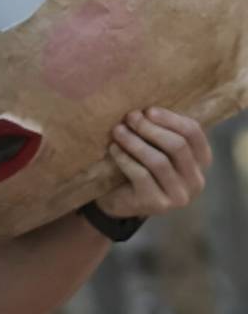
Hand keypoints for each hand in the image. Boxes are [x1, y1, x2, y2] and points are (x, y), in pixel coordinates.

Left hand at [94, 107, 212, 218]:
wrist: (119, 202)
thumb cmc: (139, 168)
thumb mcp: (154, 148)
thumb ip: (160, 132)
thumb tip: (144, 109)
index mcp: (201, 162)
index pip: (194, 133)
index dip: (171, 119)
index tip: (148, 110)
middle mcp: (196, 181)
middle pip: (177, 146)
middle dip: (151, 128)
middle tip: (130, 117)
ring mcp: (178, 196)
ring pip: (158, 161)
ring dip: (135, 142)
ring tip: (118, 130)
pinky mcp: (157, 204)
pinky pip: (141, 175)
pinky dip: (125, 159)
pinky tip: (113, 149)